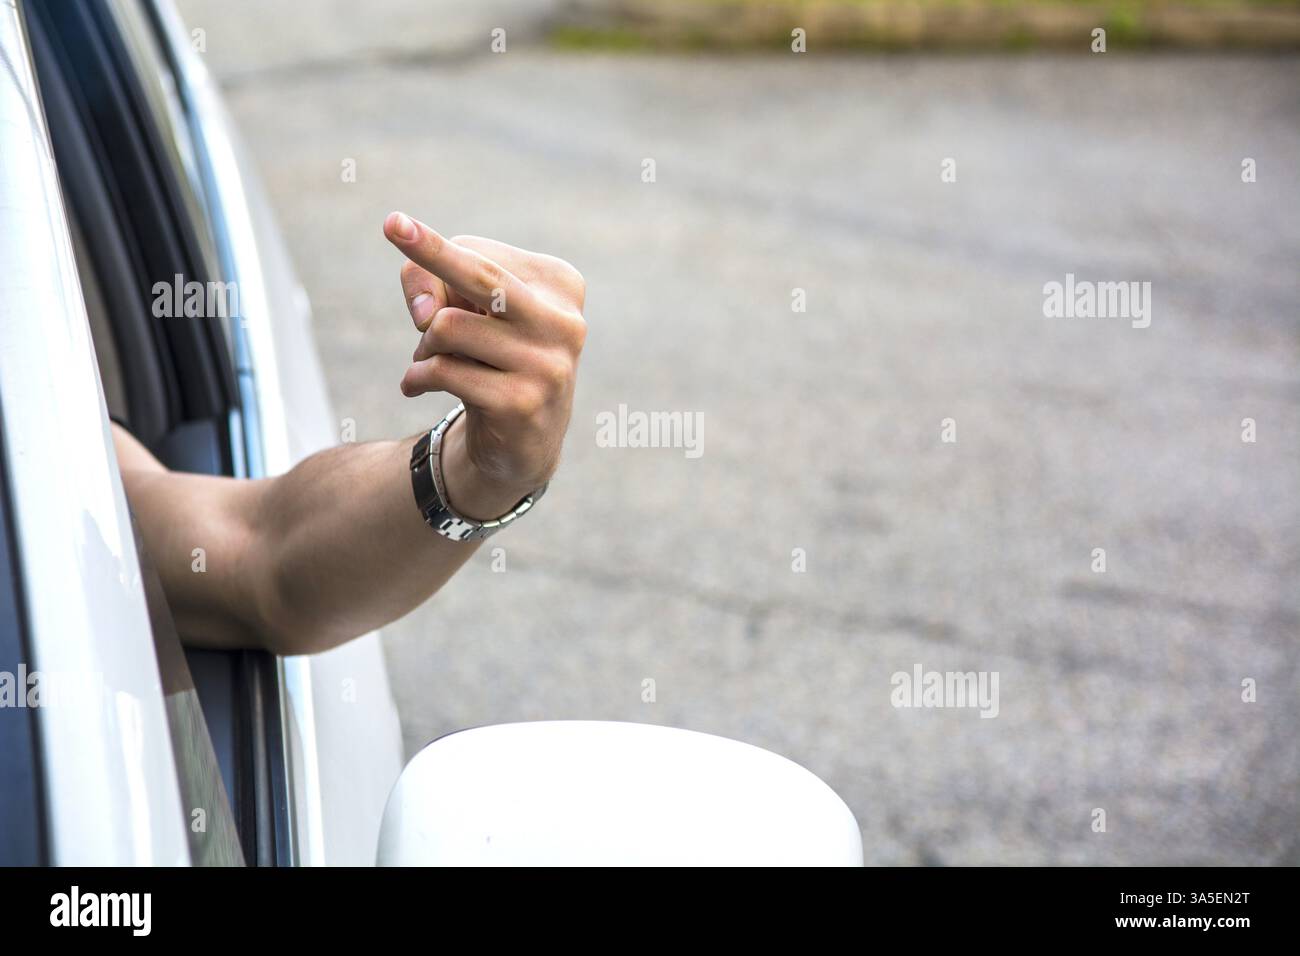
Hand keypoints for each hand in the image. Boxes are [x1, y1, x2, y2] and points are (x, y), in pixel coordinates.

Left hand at [383, 212, 585, 518]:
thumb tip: (427, 313)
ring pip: (448, 326)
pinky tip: (415, 386)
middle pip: (481, 275)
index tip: (420, 284)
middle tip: (391, 223)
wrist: (525, 441)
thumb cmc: (492, 358)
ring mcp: (549, 365)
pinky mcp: (524, 403)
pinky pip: (444, 371)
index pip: (478, 253)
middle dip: (429, 250)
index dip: (433, 265)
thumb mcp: (467, 312)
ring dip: (423, 345)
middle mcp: (564, 321)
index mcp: (561, 284)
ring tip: (429, 360)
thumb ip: (433, 285)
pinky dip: (416, 375)